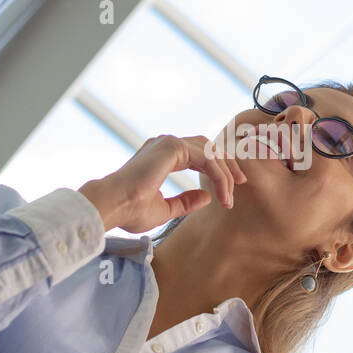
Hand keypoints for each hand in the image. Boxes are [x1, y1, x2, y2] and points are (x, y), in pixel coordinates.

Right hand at [79, 134, 246, 233]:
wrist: (112, 206)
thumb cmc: (129, 210)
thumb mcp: (165, 209)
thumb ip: (185, 202)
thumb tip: (207, 197)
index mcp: (162, 156)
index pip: (199, 154)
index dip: (218, 168)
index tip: (231, 188)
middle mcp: (165, 144)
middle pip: (208, 146)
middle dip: (227, 164)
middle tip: (240, 183)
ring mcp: (168, 142)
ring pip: (209, 150)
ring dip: (224, 171)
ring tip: (230, 194)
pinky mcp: (172, 147)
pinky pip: (206, 158)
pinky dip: (218, 175)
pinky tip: (223, 192)